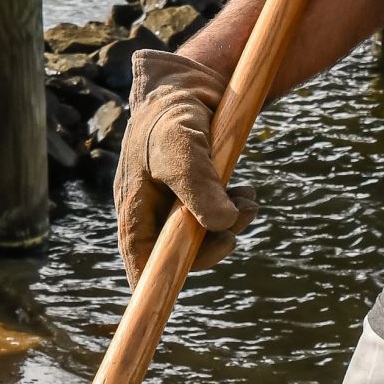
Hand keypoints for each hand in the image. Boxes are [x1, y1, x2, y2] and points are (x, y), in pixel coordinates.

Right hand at [114, 50, 257, 284]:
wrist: (194, 81)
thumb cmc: (173, 113)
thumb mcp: (180, 147)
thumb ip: (197, 187)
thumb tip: (219, 227)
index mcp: (134, 203)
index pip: (136, 255)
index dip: (148, 283)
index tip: (162, 302)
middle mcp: (153, 207)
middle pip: (178, 252)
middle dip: (212, 246)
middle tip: (238, 220)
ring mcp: (176, 200)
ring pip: (204, 235)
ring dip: (232, 224)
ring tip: (249, 198)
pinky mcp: (199, 190)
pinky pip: (219, 216)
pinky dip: (237, 209)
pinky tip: (246, 190)